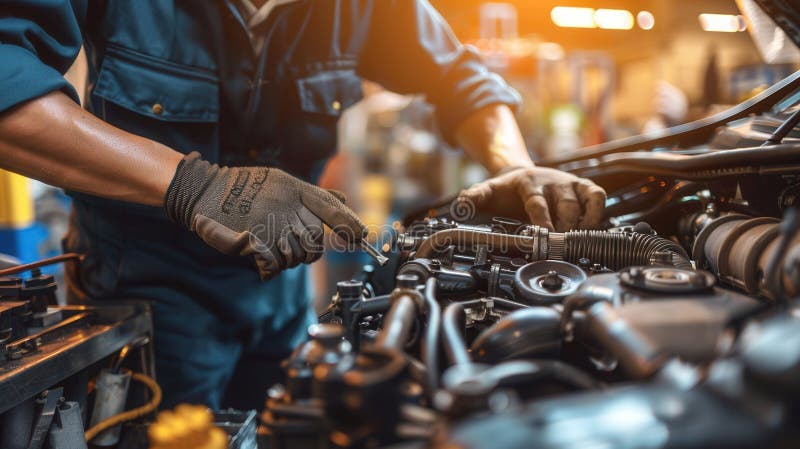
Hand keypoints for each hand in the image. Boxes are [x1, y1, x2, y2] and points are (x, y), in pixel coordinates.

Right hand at [165, 152, 364, 279]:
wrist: (206, 190)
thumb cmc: (246, 187)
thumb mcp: (282, 181)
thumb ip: (314, 194)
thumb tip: (344, 200)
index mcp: (295, 188)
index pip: (331, 207)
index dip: (348, 224)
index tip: (361, 237)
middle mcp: (286, 206)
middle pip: (315, 240)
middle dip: (309, 251)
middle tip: (293, 246)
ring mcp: (271, 223)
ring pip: (298, 256)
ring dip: (289, 260)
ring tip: (273, 248)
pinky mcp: (255, 241)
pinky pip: (276, 265)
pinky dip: (270, 268)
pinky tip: (262, 259)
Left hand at [456, 166, 605, 230]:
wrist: (521, 175)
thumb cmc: (506, 192)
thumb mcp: (487, 192)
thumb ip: (473, 198)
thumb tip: (461, 205)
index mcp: (527, 183)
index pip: (536, 202)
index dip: (541, 219)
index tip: (543, 234)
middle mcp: (550, 182)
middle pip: (564, 204)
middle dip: (564, 225)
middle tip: (561, 244)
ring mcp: (568, 184)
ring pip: (583, 200)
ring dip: (582, 221)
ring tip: (576, 240)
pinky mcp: (582, 187)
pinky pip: (597, 195)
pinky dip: (597, 211)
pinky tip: (591, 228)